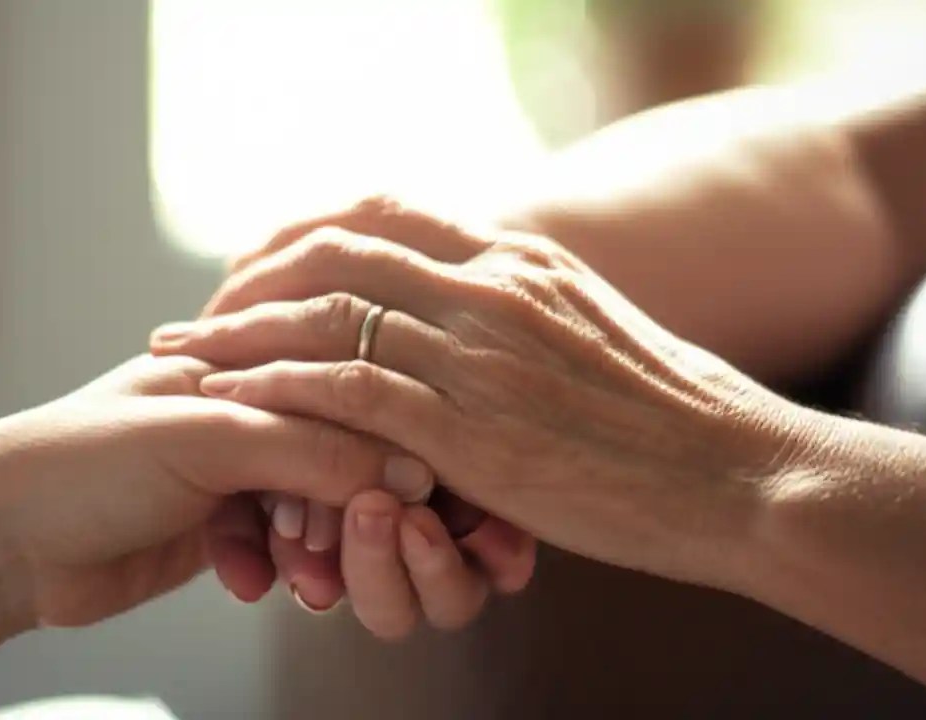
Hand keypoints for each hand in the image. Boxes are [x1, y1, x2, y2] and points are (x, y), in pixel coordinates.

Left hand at [0, 354, 409, 627]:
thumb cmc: (83, 462)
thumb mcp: (207, 440)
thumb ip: (313, 449)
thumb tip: (411, 471)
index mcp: (234, 362)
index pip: (338, 391)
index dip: (376, 444)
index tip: (405, 495)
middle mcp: (234, 411)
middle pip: (329, 455)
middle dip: (341, 509)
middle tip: (337, 548)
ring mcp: (221, 472)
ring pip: (305, 508)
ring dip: (309, 549)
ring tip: (299, 579)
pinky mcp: (209, 529)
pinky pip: (271, 547)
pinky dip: (270, 568)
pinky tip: (249, 582)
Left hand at [152, 199, 812, 591]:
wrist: (739, 473)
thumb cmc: (672, 415)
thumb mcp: (592, 327)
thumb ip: (522, 306)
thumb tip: (469, 304)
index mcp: (518, 256)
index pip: (380, 213)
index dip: (302, 232)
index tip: (259, 264)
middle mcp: (488, 286)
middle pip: (332, 250)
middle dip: (252, 275)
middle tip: (206, 310)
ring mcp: (476, 351)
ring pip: (322, 313)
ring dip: (241, 330)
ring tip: (186, 352)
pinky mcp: (468, 425)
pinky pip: (344, 387)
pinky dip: (277, 387)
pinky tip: (236, 400)